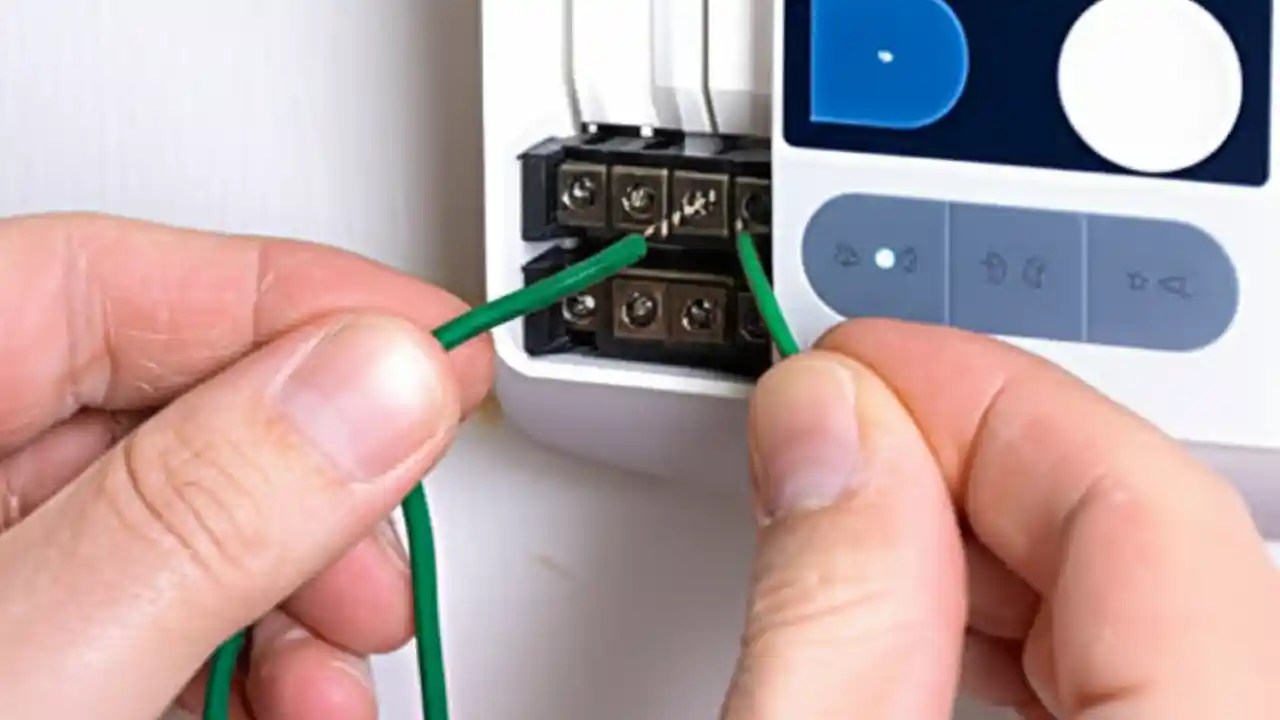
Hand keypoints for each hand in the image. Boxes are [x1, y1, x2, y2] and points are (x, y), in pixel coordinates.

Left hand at [0, 215, 492, 718]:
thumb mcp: (37, 667)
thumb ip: (199, 512)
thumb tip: (375, 380)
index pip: (102, 279)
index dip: (293, 298)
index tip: (435, 343)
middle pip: (173, 406)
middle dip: (314, 484)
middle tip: (391, 536)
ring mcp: (1, 573)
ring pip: (194, 519)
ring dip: (306, 590)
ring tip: (336, 668)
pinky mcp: (39, 653)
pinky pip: (170, 612)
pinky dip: (258, 651)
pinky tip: (292, 695)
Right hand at [725, 319, 1279, 718]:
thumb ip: (833, 613)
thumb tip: (832, 429)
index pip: (1146, 510)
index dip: (982, 398)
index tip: (859, 370)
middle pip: (1169, 554)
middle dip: (982, 463)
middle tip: (845, 432)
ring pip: (1167, 621)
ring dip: (1004, 548)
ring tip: (867, 522)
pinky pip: (1155, 692)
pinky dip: (1035, 642)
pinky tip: (939, 635)